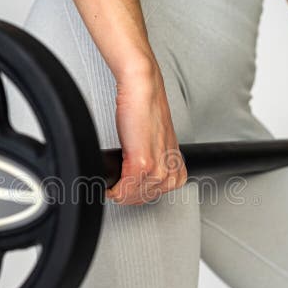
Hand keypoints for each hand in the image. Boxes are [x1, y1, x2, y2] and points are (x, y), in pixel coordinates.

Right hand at [108, 60, 186, 204]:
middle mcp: (170, 168)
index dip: (135, 193)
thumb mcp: (153, 141)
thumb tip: (133, 174)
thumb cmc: (145, 109)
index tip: (124, 187)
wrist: (142, 89)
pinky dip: (114, 189)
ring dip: (119, 193)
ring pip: (134, 196)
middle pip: (143, 197)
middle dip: (125, 195)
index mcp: (176, 165)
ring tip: (112, 186)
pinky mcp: (142, 163)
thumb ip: (150, 159)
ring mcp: (157, 168)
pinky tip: (111, 184)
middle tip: (114, 187)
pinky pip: (125, 188)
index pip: (155, 194)